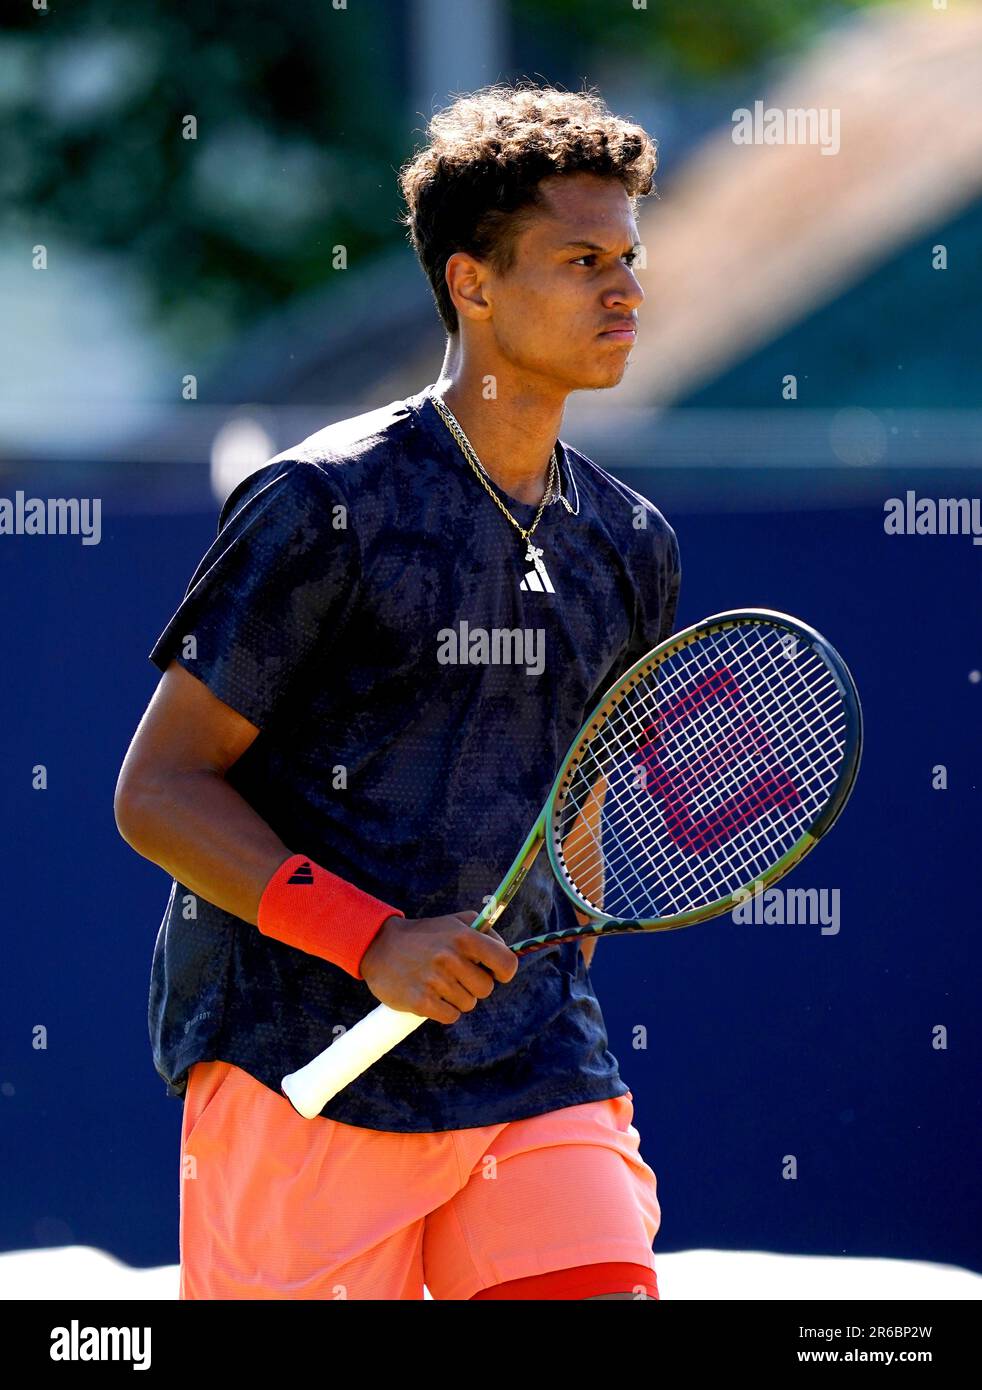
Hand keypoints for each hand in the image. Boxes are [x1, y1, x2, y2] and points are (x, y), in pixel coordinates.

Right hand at [360, 911, 518, 1023]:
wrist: (379, 946)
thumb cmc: (424, 935)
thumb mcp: (454, 922)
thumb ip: (484, 933)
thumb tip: (507, 953)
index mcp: (464, 936)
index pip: (506, 962)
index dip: (504, 971)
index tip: (496, 973)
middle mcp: (451, 957)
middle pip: (486, 989)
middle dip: (474, 985)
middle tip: (456, 975)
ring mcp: (435, 980)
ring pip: (468, 1004)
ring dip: (457, 997)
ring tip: (438, 982)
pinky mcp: (421, 1001)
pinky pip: (451, 1016)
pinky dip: (444, 1010)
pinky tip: (431, 996)